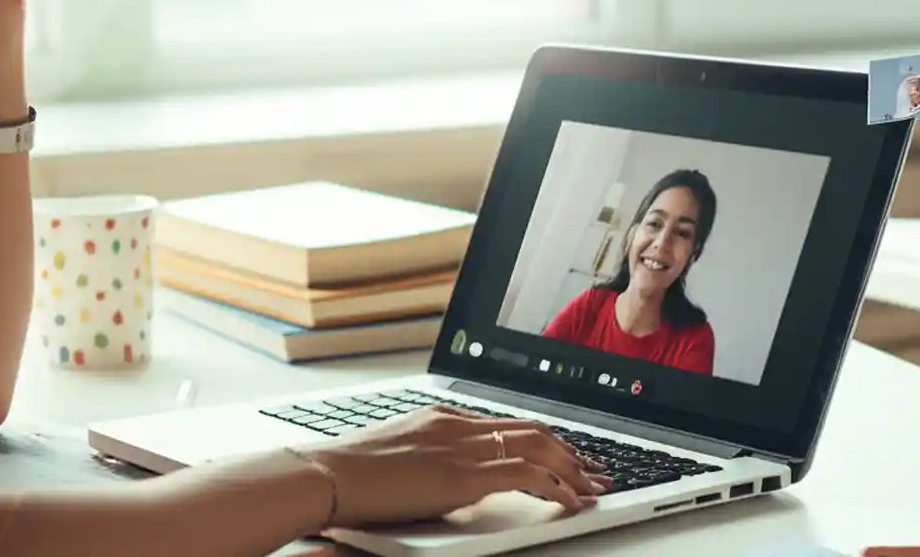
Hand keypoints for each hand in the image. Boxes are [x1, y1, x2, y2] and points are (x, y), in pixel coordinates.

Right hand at [302, 405, 611, 526]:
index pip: (506, 424)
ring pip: (538, 446)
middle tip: (593, 469)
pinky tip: (570, 500)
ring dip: (571, 467)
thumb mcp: (396, 459)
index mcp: (442, 419)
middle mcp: (458, 425)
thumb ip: (427, 462)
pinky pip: (525, 474)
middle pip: (531, 429)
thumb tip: (444, 481)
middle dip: (568, 450)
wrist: (326, 475)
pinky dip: (555, 485)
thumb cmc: (348, 474)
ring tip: (593, 486)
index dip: (541, 440)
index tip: (562, 454)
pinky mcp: (463, 474)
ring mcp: (462, 447)